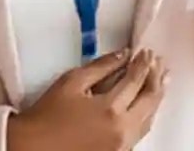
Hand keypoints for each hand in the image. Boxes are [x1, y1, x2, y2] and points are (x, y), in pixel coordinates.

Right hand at [6, 48, 168, 150]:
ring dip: (156, 97)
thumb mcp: (71, 82)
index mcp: (110, 109)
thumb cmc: (47, 114)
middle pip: (150, 100)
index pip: (135, 81)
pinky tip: (147, 107)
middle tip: (159, 63)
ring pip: (149, 119)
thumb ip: (101, 66)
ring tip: (160, 81)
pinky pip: (140, 132)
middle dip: (156, 78)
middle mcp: (122, 130)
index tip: (146, 52)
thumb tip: (124, 54)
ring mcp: (122, 146)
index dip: (143, 63)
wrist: (33, 147)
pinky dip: (147, 116)